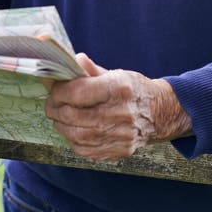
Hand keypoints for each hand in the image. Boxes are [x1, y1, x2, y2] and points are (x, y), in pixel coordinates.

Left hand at [44, 54, 191, 161]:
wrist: (160, 113)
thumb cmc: (133, 90)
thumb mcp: (117, 74)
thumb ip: (91, 70)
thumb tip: (73, 60)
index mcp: (119, 88)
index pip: (79, 92)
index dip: (60, 92)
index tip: (53, 90)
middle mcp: (121, 113)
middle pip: (75, 115)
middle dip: (56, 109)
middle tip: (51, 105)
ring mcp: (121, 135)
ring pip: (77, 135)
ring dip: (62, 126)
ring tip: (59, 118)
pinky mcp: (119, 151)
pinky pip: (86, 150)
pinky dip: (73, 141)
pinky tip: (72, 131)